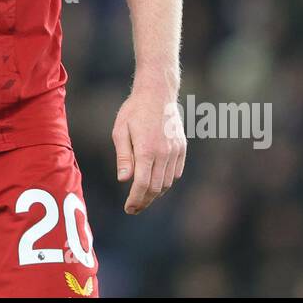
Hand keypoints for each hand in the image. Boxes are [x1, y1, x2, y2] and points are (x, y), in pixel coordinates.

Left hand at [112, 87, 186, 213]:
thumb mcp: (120, 130)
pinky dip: (166, 182)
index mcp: (146, 149)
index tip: (128, 208)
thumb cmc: (134, 111)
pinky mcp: (182, 148)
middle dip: (144, 201)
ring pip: (167, 183)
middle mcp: (164, 153)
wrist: (158, 93)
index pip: (142, 184)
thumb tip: (124, 179)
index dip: (135, 200)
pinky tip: (156, 184)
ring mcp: (175, 151)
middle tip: (133, 208)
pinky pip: (176, 173)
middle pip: (156, 187)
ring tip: (143, 198)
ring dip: (156, 194)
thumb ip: (124, 156)